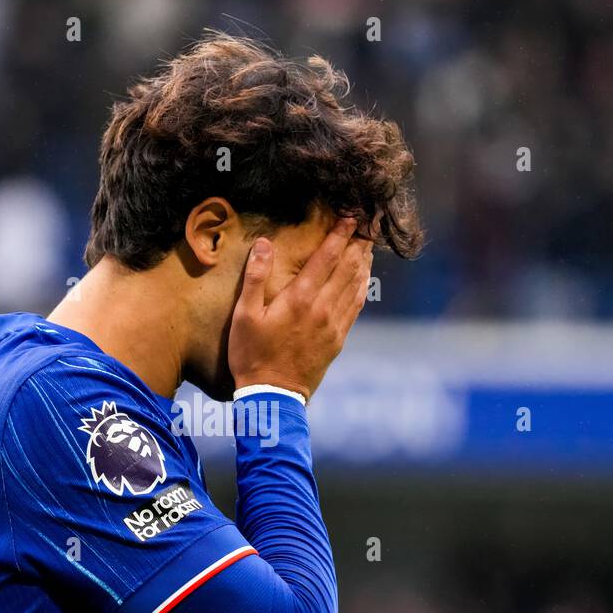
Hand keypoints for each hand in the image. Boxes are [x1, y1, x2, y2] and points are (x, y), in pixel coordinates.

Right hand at [228, 217, 372, 400]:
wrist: (272, 395)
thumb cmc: (252, 354)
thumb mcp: (244, 316)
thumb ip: (255, 278)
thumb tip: (264, 244)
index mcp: (299, 299)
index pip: (327, 258)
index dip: (340, 235)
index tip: (351, 217)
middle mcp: (322, 308)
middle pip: (348, 268)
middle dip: (358, 244)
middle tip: (368, 225)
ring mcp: (334, 325)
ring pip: (356, 286)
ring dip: (364, 263)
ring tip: (368, 246)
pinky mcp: (337, 339)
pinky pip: (355, 307)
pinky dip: (361, 288)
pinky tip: (363, 279)